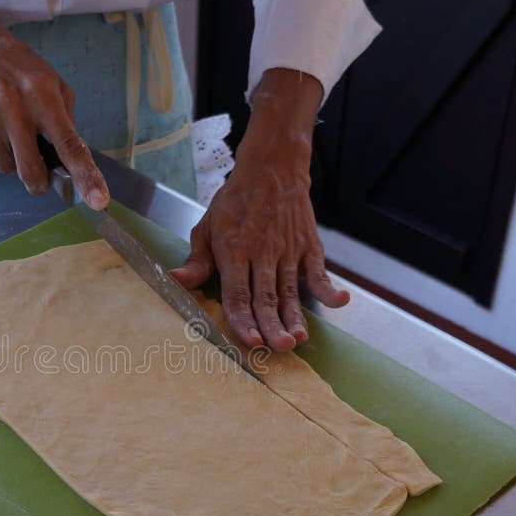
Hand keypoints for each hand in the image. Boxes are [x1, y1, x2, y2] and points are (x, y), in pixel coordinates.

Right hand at [0, 0, 108, 207]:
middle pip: (30, 171)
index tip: (99, 201)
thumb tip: (72, 161)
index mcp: (44, 98)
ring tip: (11, 132)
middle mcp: (15, 108)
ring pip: (6, 167)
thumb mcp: (53, 84)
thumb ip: (65, 122)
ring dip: (14, 161)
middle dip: (38, 183)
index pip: (70, 144)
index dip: (85, 176)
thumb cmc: (21, 69)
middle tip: (40, 177)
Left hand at [171, 69, 348, 351]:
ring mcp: (287, 251)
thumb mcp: (207, 226)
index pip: (237, 292)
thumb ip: (197, 260)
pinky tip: (340, 303)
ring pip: (290, 291)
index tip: (250, 340)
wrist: (271, 168)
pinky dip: (330, 288)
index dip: (243, 319)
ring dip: (295, 316)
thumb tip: (175, 280)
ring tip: (299, 338)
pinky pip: (319, 271)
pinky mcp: (308, 247)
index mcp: (234, 250)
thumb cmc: (235, 202)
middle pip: (266, 296)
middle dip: (272, 325)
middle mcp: (262, 253)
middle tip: (279, 347)